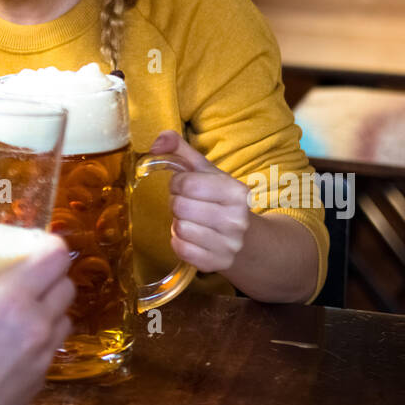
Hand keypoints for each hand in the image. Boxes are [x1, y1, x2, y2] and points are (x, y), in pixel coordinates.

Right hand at [0, 237, 74, 404]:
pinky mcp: (41, 378)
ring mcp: (43, 352)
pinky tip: (19, 342)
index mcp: (12, 295)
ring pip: (66, 316)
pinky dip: (45, 337)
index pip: (56, 256)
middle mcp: (37, 320)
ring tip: (27, 308)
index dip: (50, 244)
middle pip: (66, 284)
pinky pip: (54, 346)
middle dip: (52, 275)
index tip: (35, 245)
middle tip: (29, 275)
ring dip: (52, 307)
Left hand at [151, 130, 250, 274]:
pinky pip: (180, 249)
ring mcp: (229, 244)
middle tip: (187, 205)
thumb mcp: (206, 171)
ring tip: (191, 220)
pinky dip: (179, 241)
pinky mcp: (217, 263)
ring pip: (179, 228)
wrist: (247, 240)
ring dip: (178, 223)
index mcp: (237, 192)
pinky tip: (191, 236)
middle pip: (181, 207)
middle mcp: (237, 219)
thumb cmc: (220, 200)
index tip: (183, 186)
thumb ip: (180, 149)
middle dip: (177, 203)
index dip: (177, 183)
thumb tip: (157, 140)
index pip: (187, 183)